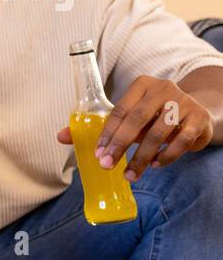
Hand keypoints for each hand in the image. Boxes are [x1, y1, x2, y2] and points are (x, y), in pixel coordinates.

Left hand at [57, 75, 211, 181]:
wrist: (196, 113)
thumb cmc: (152, 117)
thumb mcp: (129, 118)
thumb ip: (99, 127)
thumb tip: (60, 137)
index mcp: (142, 85)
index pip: (119, 110)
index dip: (107, 133)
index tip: (97, 154)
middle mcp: (163, 89)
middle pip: (137, 120)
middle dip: (120, 146)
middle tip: (106, 165)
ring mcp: (184, 103)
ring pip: (159, 133)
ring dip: (142, 158)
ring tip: (130, 175)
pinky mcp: (199, 119)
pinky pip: (181, 141)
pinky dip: (167, 156)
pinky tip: (156, 165)